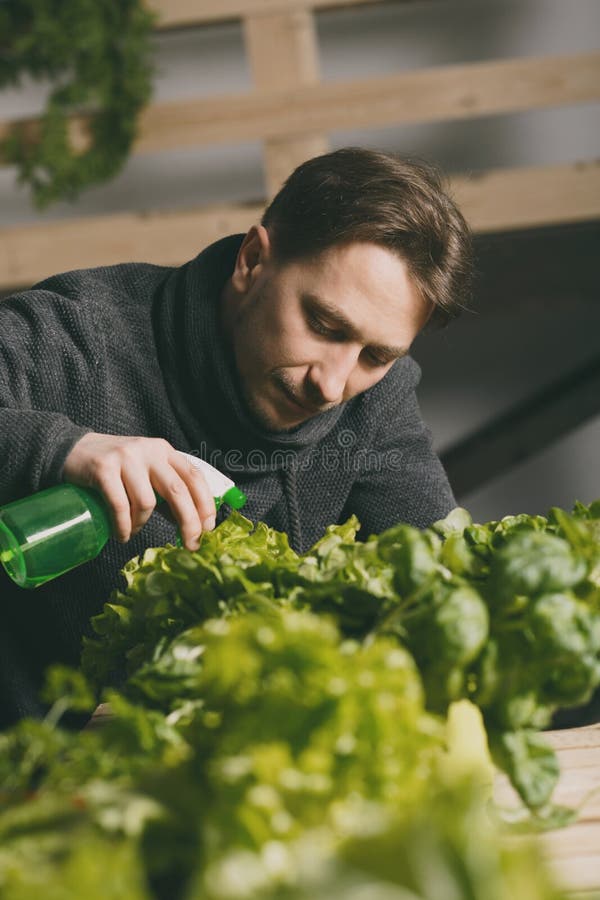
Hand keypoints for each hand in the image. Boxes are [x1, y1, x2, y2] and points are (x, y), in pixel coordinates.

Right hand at [62, 433, 215, 549]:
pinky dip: (123, 526)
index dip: (205, 504)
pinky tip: (121, 534)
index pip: (194, 477)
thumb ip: (166, 493)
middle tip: (190, 545)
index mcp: (165, 452)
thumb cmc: (115, 468)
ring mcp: (126, 458)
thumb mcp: (146, 473)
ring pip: (147, 502)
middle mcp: (149, 451)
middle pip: (178, 491)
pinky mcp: (103, 468)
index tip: (208, 529)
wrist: (73, 451)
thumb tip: (190, 523)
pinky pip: (120, 505)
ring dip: (142, 525)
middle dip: (188, 522)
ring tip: (132, 531)